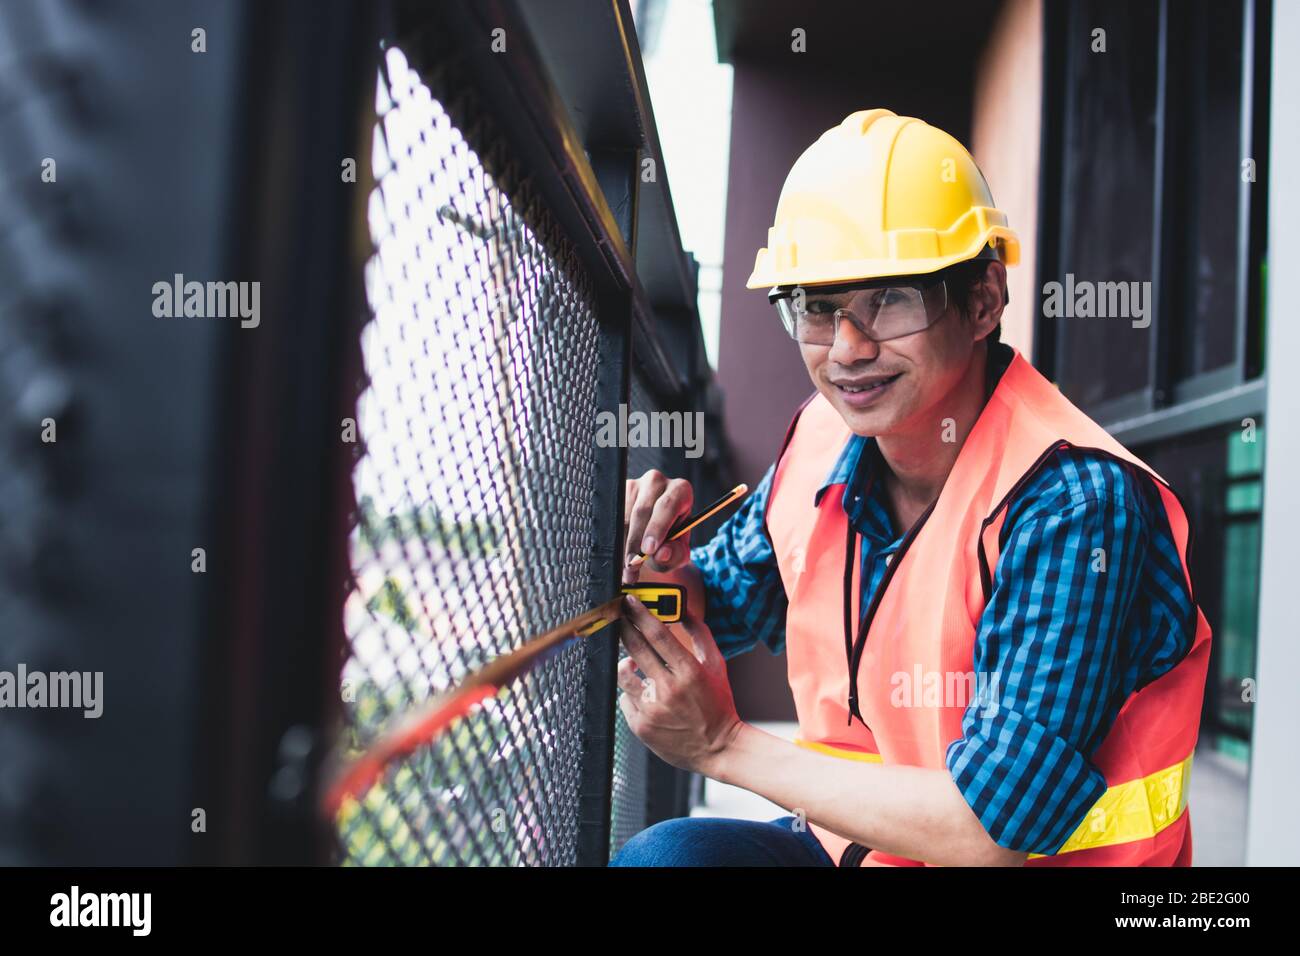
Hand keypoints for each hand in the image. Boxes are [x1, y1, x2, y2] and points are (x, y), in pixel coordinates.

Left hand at [615, 594, 741, 776]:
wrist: (719, 748)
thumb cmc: (719, 704)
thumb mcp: (717, 666)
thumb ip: (701, 635)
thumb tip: (685, 612)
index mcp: (689, 671)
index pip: (658, 635)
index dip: (640, 614)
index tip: (629, 602)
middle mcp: (668, 689)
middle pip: (635, 649)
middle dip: (624, 629)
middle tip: (619, 619)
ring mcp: (652, 709)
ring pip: (624, 675)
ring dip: (626, 665)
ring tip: (633, 664)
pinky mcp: (641, 726)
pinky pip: (625, 699)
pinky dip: (632, 693)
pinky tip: (645, 695)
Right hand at [622, 469, 693, 583]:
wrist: (655, 540)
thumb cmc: (670, 542)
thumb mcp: (678, 553)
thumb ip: (675, 554)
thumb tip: (662, 553)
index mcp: (679, 491)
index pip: (667, 506)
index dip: (657, 528)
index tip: (648, 550)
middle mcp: (656, 482)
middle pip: (641, 511)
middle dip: (635, 542)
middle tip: (633, 565)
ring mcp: (633, 485)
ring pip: (622, 516)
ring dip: (621, 545)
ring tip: (627, 569)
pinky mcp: (616, 494)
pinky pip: (610, 518)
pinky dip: (613, 540)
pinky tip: (619, 556)